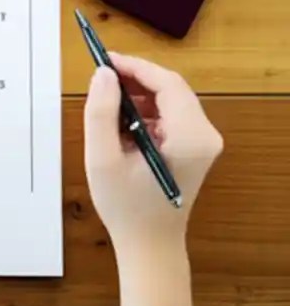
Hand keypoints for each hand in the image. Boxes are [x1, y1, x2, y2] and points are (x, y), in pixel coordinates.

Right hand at [83, 53, 221, 248]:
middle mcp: (205, 135)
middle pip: (172, 89)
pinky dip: (146, 113)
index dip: (135, 67)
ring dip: (139, 97)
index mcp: (190, 137)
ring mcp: (204, 143)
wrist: (149, 245)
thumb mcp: (102, 158)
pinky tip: (121, 126)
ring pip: (170, 101)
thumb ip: (101, 112)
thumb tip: (103, 74)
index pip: (167, 84)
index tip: (104, 61)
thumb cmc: (125, 207)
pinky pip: (171, 117)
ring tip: (106, 106)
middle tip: (101, 78)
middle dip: (135, 79)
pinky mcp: (195, 148)